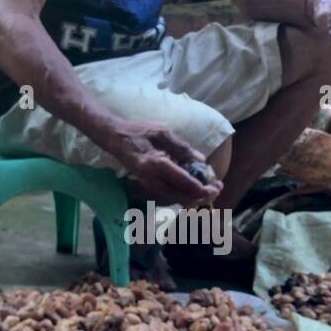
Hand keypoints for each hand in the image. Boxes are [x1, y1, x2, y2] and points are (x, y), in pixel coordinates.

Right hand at [102, 119, 222, 206]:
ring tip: (207, 190)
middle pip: (181, 197)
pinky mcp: (146, 185)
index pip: (185, 182)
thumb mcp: (162, 132)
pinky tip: (191, 189)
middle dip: (201, 197)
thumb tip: (201, 160)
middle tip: (216, 191)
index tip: (217, 186)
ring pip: (174, 199)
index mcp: (157, 163)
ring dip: (192, 197)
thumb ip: (181, 147)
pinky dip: (181, 195)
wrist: (114, 137)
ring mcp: (147, 184)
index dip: (203, 188)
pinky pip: (167, 196)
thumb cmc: (138, 131)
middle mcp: (151, 179)